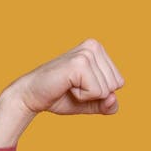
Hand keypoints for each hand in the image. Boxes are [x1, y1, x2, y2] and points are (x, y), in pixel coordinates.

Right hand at [0, 39, 123, 148]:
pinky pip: (97, 92)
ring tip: (69, 85)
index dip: (100, 93)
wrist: (32, 96)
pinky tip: (66, 86)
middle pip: (115, 86)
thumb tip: (113, 98)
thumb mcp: (91, 103)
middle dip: (95, 95)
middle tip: (72, 87)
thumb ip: (108, 105)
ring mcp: (86, 53)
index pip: (119, 83)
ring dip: (87, 95)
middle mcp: (93, 46)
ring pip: (106, 90)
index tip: (79, 86)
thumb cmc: (60, 96)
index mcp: (98, 50)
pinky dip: (82, 97)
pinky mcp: (79, 63)